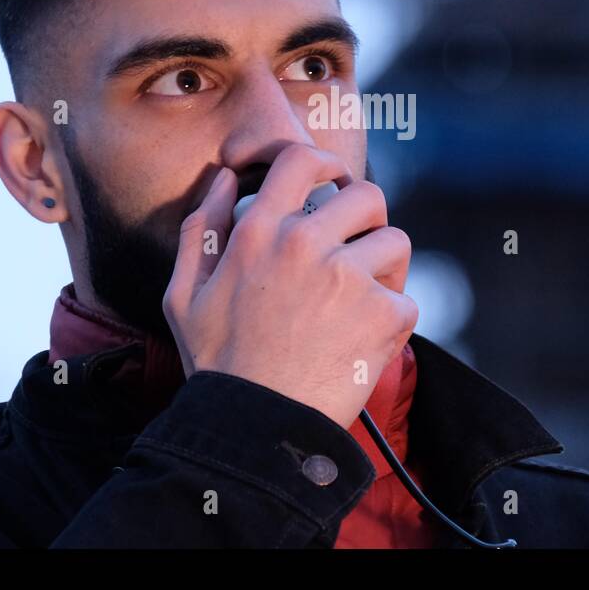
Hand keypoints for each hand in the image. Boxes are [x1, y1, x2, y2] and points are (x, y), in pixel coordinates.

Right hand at [162, 143, 417, 429]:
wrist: (256, 430)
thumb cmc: (217, 366)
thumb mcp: (183, 295)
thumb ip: (201, 229)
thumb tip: (224, 179)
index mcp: (258, 232)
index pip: (302, 159)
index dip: (326, 163)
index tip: (332, 181)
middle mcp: (305, 244)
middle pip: (365, 194)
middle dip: (367, 217)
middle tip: (357, 247)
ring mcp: (348, 277)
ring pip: (395, 242)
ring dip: (385, 267)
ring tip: (362, 299)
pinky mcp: (383, 314)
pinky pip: (405, 298)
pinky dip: (392, 319)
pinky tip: (363, 341)